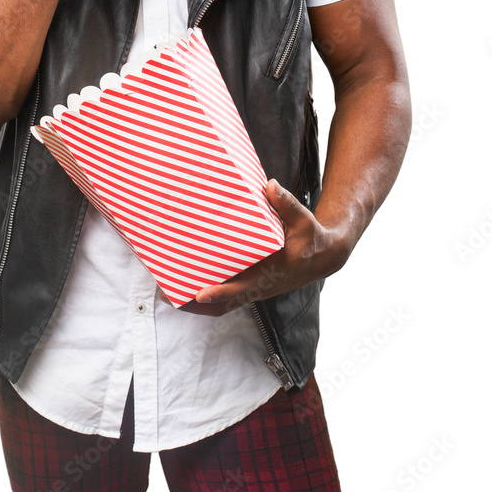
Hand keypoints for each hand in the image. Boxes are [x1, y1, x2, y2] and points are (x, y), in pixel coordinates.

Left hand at [160, 179, 351, 315]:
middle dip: (195, 305)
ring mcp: (254, 288)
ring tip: (169, 292)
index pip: (241, 289)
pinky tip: (189, 282)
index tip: (199, 293)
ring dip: (197, 303)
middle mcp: (258, 287)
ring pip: (222, 304)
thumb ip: (286, 203)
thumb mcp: (303, 219)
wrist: (323, 256)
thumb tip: (270, 186)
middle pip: (223, 305)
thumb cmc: (311, 237)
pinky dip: (208, 295)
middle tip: (167, 295)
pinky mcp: (251, 284)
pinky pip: (227, 295)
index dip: (220, 292)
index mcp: (269, 275)